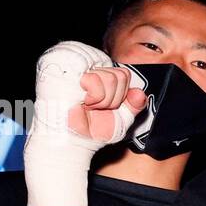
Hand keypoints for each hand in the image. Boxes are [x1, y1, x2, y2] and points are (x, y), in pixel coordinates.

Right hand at [25, 41, 148, 205]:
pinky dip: (94, 97)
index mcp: (97, 72)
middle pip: (121, 75)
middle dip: (112, 99)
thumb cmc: (88, 131)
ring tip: (85, 105)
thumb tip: (140, 93)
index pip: (124, 74)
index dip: (119, 96)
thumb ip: (134, 105)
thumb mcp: (119, 118)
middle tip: (92, 108)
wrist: (70, 143)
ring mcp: (75, 62)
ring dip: (102, 100)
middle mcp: (87, 64)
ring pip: (111, 77)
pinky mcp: (65, 66)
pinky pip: (95, 80)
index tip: (102, 107)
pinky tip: (80, 102)